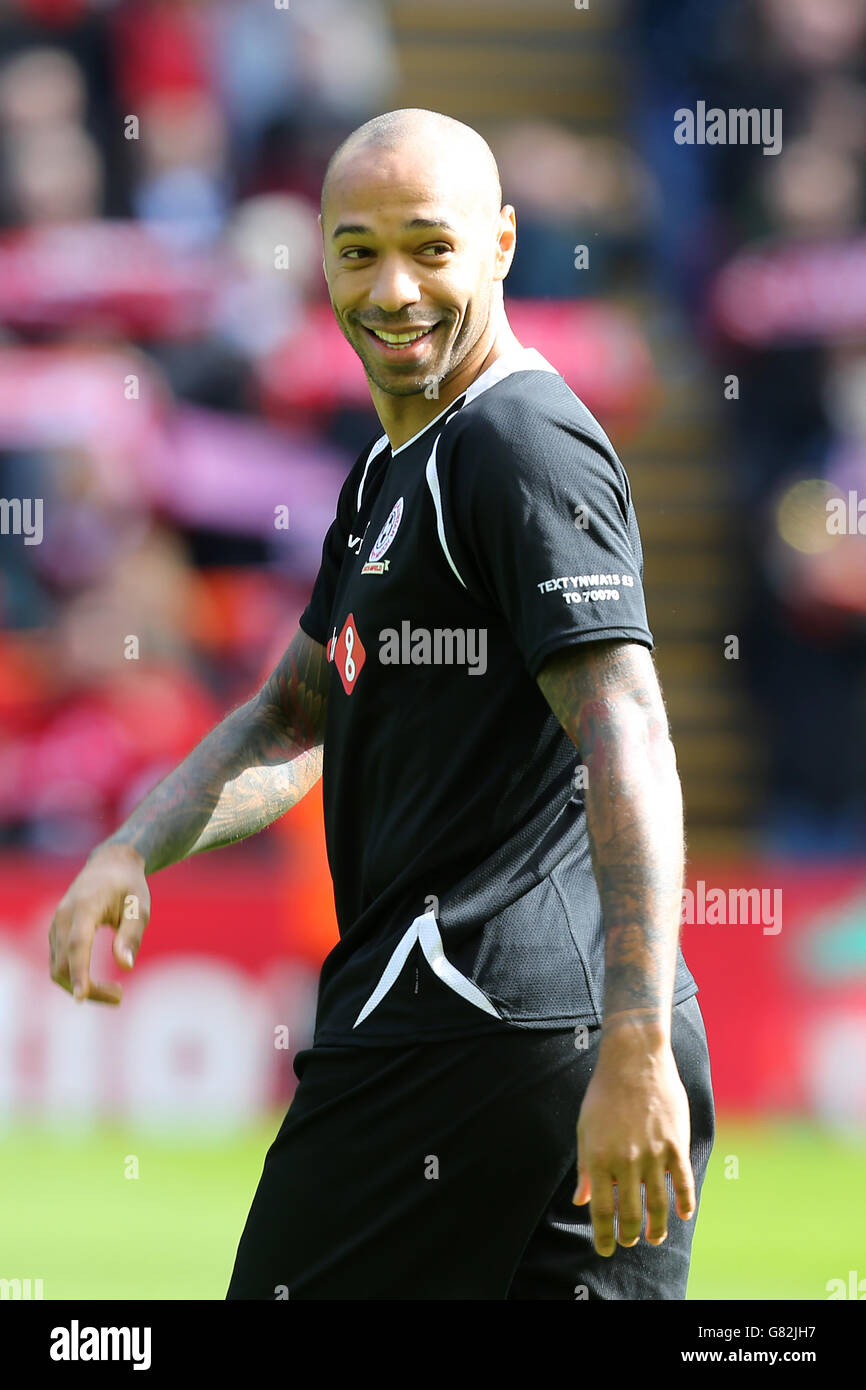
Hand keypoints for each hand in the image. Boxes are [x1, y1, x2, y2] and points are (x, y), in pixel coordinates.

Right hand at [48, 842, 150, 1003]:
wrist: (110, 865)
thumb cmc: (128, 886)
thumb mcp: (139, 907)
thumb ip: (131, 935)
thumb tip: (126, 966)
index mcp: (85, 907)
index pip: (77, 944)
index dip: (79, 972)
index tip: (82, 996)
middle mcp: (63, 917)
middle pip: (64, 964)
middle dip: (87, 988)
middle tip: (119, 997)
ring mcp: (55, 925)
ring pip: (58, 968)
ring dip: (80, 987)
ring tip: (115, 994)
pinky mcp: (56, 934)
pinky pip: (59, 963)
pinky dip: (75, 978)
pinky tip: (98, 984)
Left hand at [572, 1025, 694, 1255]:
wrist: (634, 1060)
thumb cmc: (604, 1094)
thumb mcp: (585, 1129)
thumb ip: (585, 1168)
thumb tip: (581, 1200)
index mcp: (598, 1157)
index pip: (601, 1210)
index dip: (603, 1235)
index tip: (606, 1249)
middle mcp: (625, 1161)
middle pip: (630, 1212)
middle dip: (629, 1234)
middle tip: (630, 1242)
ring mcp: (653, 1154)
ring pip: (658, 1205)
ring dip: (657, 1227)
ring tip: (655, 1238)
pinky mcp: (675, 1144)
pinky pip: (683, 1182)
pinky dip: (685, 1203)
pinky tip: (684, 1215)